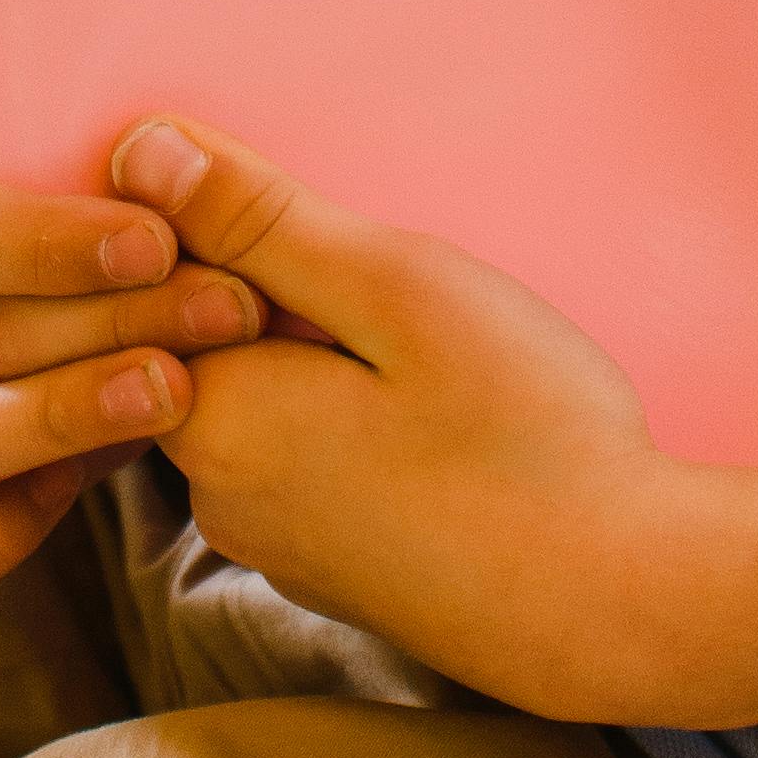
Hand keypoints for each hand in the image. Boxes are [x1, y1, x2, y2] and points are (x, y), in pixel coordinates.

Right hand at [0, 107, 264, 615]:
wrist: (57, 272)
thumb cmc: (62, 185)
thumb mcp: (65, 141)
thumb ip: (99, 144)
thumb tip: (161, 156)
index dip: (46, 247)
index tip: (160, 244)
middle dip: (102, 326)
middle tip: (224, 310)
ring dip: (72, 418)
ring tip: (179, 386)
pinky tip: (80, 486)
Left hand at [111, 119, 757, 724]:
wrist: (622, 605)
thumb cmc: (521, 433)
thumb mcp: (395, 288)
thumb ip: (258, 221)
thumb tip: (136, 152)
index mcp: (213, 418)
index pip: (151, 286)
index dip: (232, 228)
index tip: (326, 232)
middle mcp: (219, 497)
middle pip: (205, 343)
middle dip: (278, 290)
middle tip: (392, 290)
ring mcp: (278, 547)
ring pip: (264, 401)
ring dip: (322, 355)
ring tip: (424, 350)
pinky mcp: (336, 574)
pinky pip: (307, 460)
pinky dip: (350, 420)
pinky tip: (435, 420)